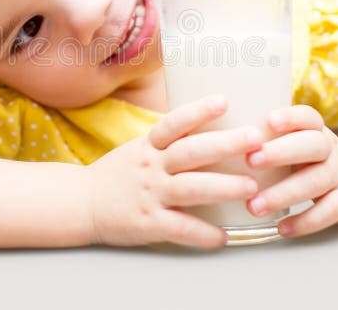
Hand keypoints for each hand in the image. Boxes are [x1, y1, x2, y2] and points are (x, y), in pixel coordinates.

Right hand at [85, 95, 262, 248]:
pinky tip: (224, 236)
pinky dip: (203, 233)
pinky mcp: (148, 223)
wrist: (82, 203)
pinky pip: (179, 228)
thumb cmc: (119, 174)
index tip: (223, 101)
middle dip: (225, 144)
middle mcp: (151, 166)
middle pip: (190, 152)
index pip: (174, 122)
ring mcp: (149, 194)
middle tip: (255, 139)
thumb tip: (213, 126)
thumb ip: (170, 141)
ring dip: (222, 187)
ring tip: (250, 187)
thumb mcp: (140, 148)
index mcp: (149, 145)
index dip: (198, 111)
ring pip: (190, 188)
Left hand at [245, 105, 337, 237]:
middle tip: (251, 160)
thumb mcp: (300, 139)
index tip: (269, 120)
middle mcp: (331, 149)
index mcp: (316, 130)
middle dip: (281, 152)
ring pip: (316, 182)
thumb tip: (220, 134)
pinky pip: (328, 213)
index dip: (291, 117)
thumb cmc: (313, 157)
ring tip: (254, 206)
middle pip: (312, 146)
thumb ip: (271, 136)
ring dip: (283, 194)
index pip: (308, 117)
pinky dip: (304, 222)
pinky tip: (282, 228)